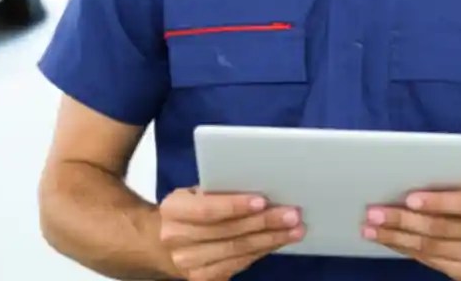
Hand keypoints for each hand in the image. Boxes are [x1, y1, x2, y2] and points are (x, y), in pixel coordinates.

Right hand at [158, 187, 304, 280]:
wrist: (165, 243)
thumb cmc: (190, 209)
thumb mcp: (195, 193)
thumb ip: (219, 191)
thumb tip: (262, 188)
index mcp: (173, 209)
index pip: (207, 209)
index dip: (235, 206)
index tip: (262, 201)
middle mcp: (177, 239)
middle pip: (228, 233)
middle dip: (264, 223)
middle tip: (292, 215)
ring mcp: (189, 263)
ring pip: (237, 251)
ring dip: (270, 240)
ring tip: (295, 230)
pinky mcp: (203, 278)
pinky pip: (238, 264)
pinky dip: (262, 252)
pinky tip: (278, 241)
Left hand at [362, 174, 460, 279]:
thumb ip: (448, 178)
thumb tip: (402, 177)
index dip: (438, 201)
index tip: (409, 198)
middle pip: (443, 229)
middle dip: (404, 221)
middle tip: (374, 213)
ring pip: (432, 249)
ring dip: (397, 239)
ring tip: (371, 229)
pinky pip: (431, 262)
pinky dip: (405, 250)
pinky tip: (387, 240)